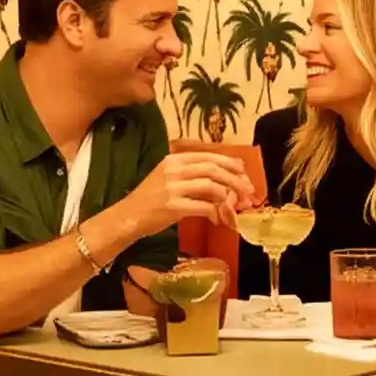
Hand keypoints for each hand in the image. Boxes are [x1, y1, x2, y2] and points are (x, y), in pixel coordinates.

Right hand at [124, 152, 256, 233]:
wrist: (127, 216)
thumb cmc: (150, 199)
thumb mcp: (168, 178)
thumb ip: (192, 175)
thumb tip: (222, 181)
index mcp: (174, 159)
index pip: (209, 156)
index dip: (230, 163)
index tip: (244, 173)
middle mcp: (174, 169)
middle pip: (214, 168)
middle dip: (236, 180)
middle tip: (248, 192)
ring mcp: (173, 187)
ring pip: (211, 186)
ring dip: (229, 197)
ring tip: (237, 207)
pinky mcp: (173, 206)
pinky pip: (204, 206)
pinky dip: (215, 213)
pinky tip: (218, 219)